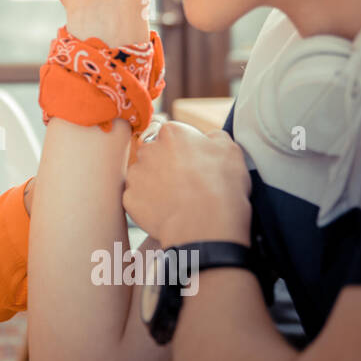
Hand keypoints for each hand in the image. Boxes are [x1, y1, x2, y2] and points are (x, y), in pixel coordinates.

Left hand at [122, 121, 251, 247]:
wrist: (206, 227)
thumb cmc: (222, 188)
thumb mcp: (231, 151)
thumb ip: (215, 137)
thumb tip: (209, 138)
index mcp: (172, 133)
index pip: (172, 134)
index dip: (184, 150)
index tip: (194, 163)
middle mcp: (148, 149)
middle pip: (154, 153)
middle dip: (166, 164)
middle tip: (186, 183)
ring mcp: (136, 175)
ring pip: (144, 175)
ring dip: (156, 184)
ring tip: (178, 200)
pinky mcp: (129, 199)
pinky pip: (138, 198)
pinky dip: (149, 204)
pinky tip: (168, 211)